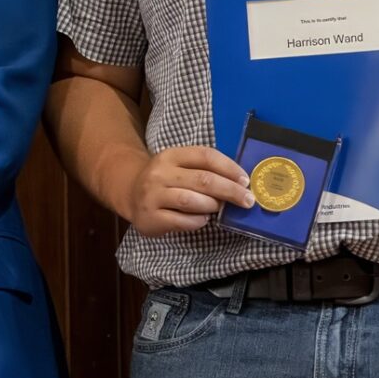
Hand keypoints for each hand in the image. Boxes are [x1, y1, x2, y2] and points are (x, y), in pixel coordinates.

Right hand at [126, 146, 253, 235]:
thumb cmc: (166, 181)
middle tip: (248, 200)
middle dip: (231, 191)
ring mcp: (153, 196)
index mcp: (171, 155)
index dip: (229, 168)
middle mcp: (159, 173)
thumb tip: (240, 184)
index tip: (246, 181)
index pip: (205, 156)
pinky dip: (199, 221)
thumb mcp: (180, 166)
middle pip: (203, 180)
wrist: (130, 194)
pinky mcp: (151, 218)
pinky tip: (202, 219)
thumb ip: (204, 171)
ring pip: (192, 200)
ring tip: (219, 208)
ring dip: (213, 206)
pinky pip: (183, 221)